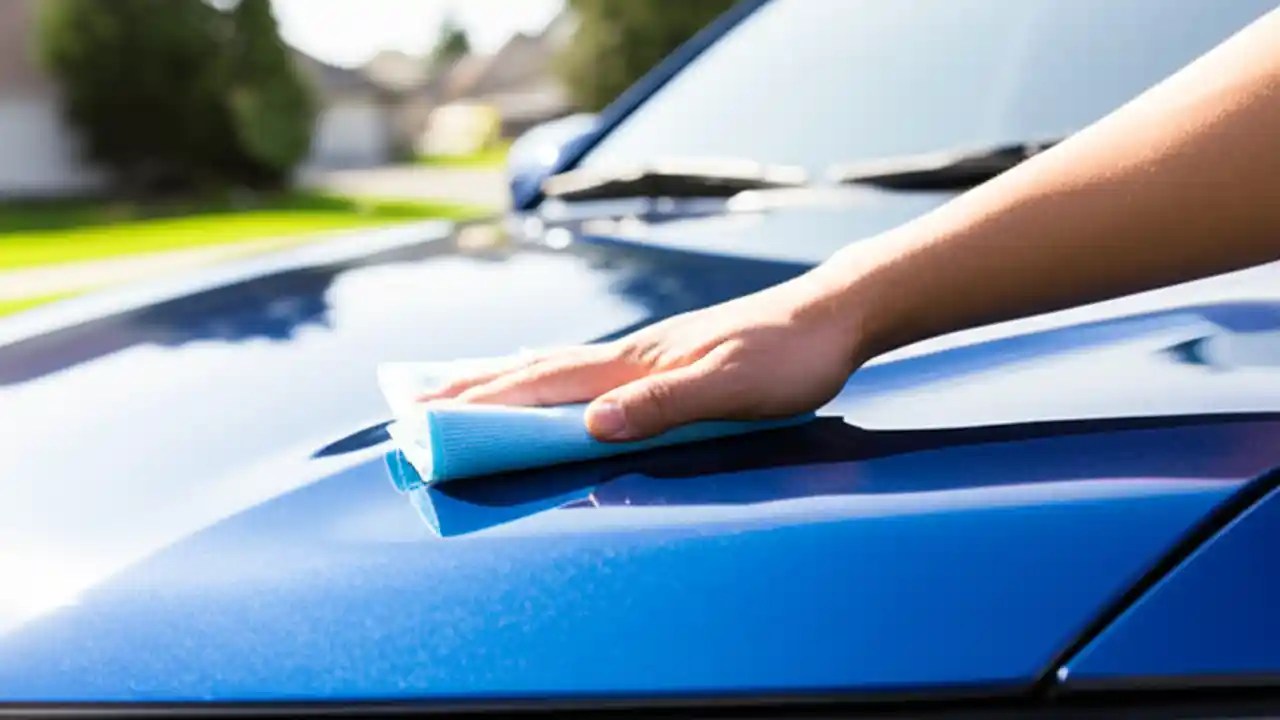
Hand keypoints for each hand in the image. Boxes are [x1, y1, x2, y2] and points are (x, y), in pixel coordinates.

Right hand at [419, 273, 865, 440]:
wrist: (832, 315)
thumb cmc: (791, 357)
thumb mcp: (734, 389)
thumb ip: (665, 405)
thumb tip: (593, 424)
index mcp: (639, 365)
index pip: (547, 385)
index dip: (488, 400)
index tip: (430, 412)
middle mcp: (633, 356)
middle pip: (538, 371)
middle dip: (475, 387)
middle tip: (417, 399)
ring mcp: (648, 353)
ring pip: (558, 366)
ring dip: (503, 378)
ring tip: (460, 384)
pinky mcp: (666, 357)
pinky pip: (586, 368)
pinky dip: (546, 373)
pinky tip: (545, 373)